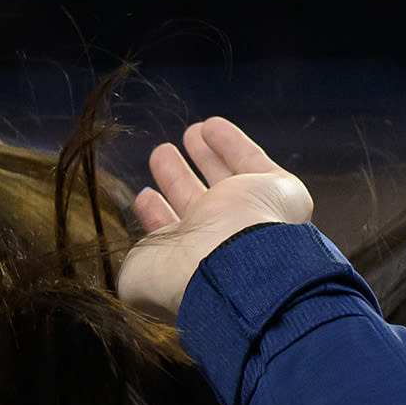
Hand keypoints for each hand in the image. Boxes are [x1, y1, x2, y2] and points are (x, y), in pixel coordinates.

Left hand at [124, 118, 315, 319]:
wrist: (234, 267)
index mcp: (191, 263)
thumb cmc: (182, 277)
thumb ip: (128, 266)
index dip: (157, 216)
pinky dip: (231, 142)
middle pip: (198, 202)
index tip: (144, 196)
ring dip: (205, 155)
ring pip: (225, 178)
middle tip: (162, 154)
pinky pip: (251, 160)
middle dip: (178, 179)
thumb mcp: (136, 278)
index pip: (172, 235)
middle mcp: (221, 240)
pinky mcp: (278, 190)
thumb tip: (127, 264)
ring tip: (189, 132)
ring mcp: (251, 214)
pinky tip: (211, 126)